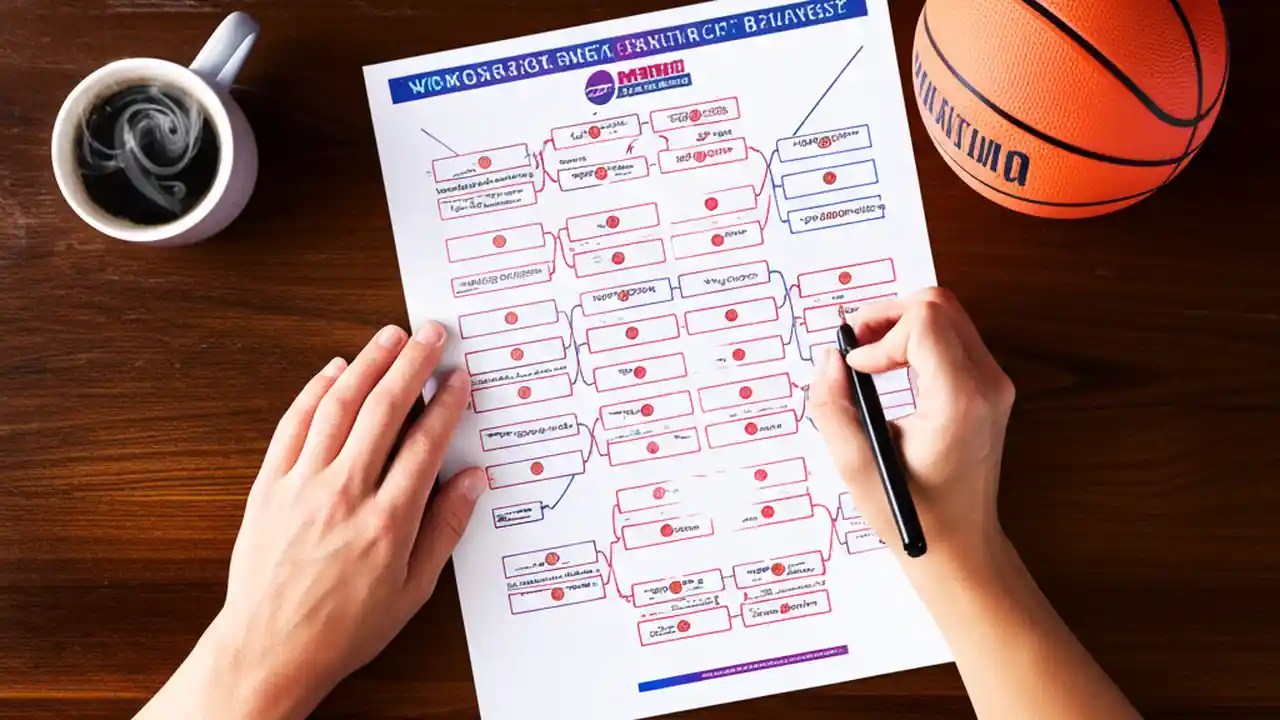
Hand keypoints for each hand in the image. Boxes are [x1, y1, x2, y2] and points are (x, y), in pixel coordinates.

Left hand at [136, 324, 486, 719]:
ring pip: (339, 405)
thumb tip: (473, 482)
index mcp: (388, 522)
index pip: (426, 443)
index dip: (447, 403)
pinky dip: (315, 391)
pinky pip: (293, 425)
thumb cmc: (342, 628)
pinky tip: (334, 371)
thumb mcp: (412, 590)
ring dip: (367, 363)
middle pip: (385, 409)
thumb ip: (445, 529)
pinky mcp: (269, 486)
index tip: (459, 378)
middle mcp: (345, 494)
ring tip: (389, 337)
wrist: (269, 650)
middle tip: (431, 334)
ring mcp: (302, 485)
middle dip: (413, 364)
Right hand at [810, 288, 1014, 580]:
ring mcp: (995, 384)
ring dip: (900, 324)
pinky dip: (915, 338)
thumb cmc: (915, 514)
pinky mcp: (990, 386)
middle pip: (939, 305)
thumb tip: (830, 358)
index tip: (856, 370)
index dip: (880, 335)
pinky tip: (889, 368)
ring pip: (946, 313)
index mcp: (959, 402)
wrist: (961, 544)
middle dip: (888, 316)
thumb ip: (833, 407)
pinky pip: (952, 335)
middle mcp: (987, 384)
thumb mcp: (858, 467)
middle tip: (854, 347)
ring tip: (868, 357)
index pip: (925, 322)